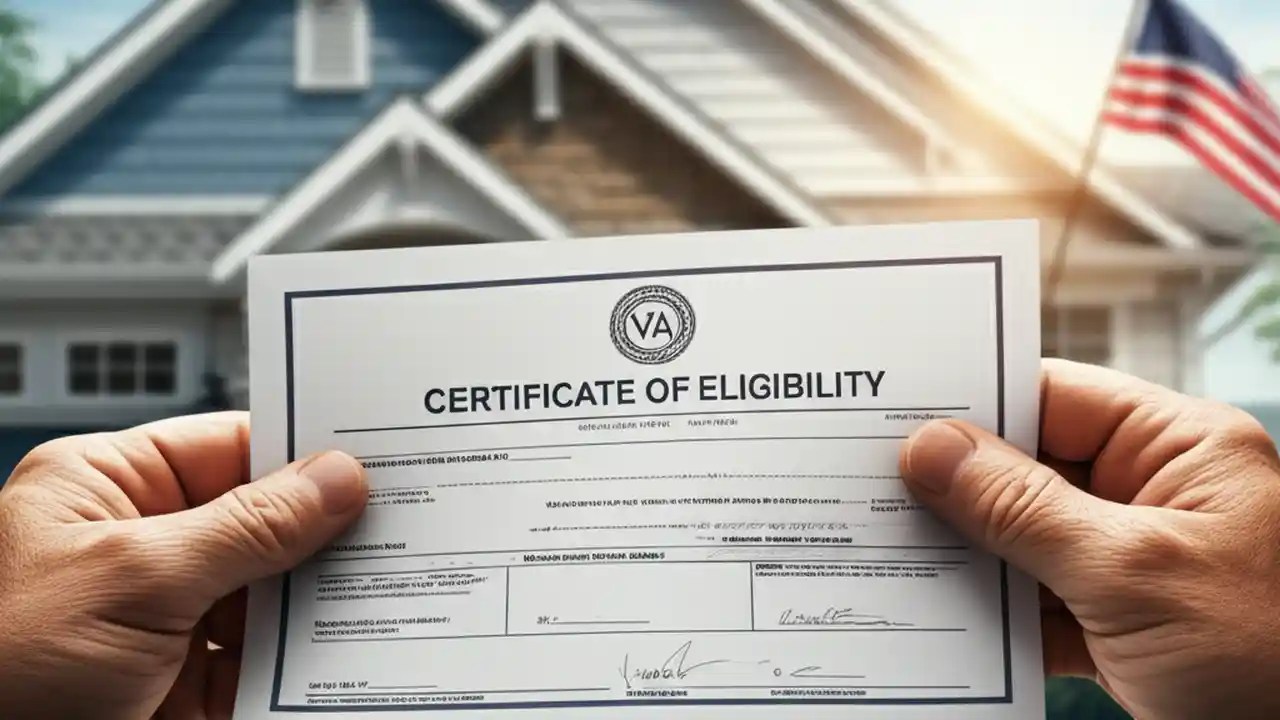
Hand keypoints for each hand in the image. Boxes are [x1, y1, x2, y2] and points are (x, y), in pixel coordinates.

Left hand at [0, 412, 367, 719]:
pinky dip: (309, 656)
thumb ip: (245, 527)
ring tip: (391, 583)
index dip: (303, 449)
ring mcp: (169, 617)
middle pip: (262, 519)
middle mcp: (144, 545)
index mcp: (108, 489)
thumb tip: (336, 479)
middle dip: (326, 528)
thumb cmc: (0, 665)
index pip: (229, 446)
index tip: (379, 454)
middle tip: (403, 522)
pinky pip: (267, 656)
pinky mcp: (188, 682)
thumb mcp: (134, 578)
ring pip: (274, 591)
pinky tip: (352, 645)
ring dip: (325, 596)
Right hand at [900, 359, 1279, 719]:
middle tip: (872, 490)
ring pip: (1022, 538)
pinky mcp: (1116, 624)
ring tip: (892, 553)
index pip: (1055, 398)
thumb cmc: (1268, 653)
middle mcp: (1152, 495)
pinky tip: (937, 614)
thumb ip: (1023, 508)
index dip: (974, 404)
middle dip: (956, 486)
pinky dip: (989, 613)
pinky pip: (1034, 601)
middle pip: (1028, 468)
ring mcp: (1131, 562)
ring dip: (966, 554)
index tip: (894, 418)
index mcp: (1178, 449)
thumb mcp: (1131, 571)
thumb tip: (931, 451)